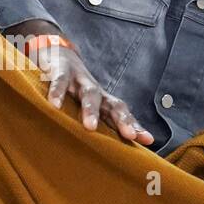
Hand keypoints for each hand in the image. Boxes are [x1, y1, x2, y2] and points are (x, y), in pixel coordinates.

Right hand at [7, 22, 154, 145]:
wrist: (57, 52)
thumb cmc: (72, 87)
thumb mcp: (85, 105)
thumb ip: (96, 123)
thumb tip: (107, 151)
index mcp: (102, 101)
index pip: (122, 114)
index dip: (135, 126)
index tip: (148, 140)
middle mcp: (95, 90)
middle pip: (113, 105)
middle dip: (122, 120)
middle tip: (129, 135)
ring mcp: (79, 79)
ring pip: (90, 94)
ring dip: (91, 110)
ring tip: (90, 127)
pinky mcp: (61, 70)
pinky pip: (60, 82)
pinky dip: (58, 92)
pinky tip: (54, 106)